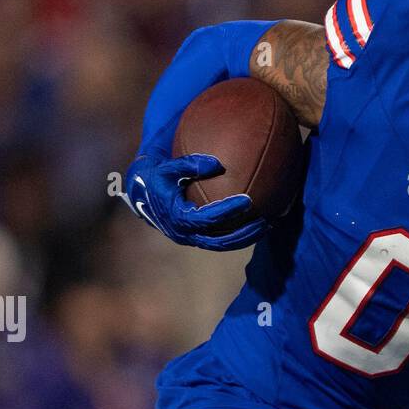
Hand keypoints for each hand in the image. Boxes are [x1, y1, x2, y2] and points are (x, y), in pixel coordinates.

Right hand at [124, 152, 267, 251]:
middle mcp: (185, 234)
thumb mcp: (167, 167)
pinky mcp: (196, 237)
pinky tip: (255, 223)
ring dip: (245, 238)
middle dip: (244, 234)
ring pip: (222, 245)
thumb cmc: (156, 176)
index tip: (247, 201)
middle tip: (265, 221)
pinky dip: (238, 234)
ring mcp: (191, 238)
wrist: (141, 193)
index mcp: (178, 218)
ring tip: (267, 225)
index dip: (228, 211)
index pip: (207, 218)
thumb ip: (189, 164)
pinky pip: (220, 240)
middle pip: (220, 241)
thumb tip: (218, 163)